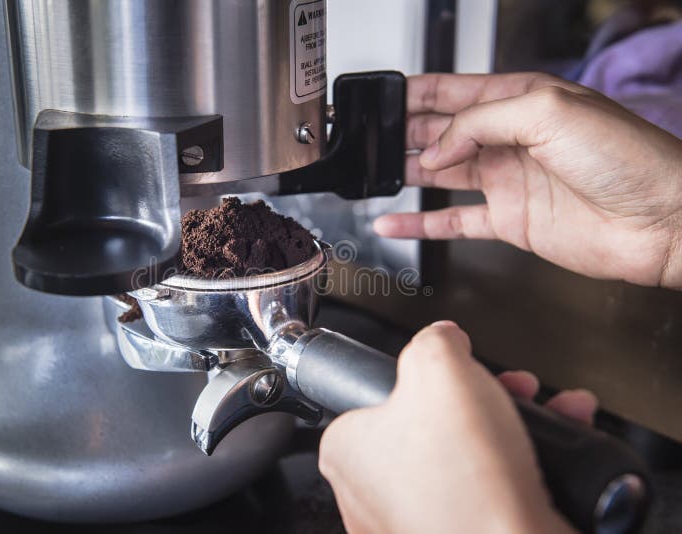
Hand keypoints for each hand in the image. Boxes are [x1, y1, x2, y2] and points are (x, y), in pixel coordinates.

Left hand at [319, 321, 596, 533]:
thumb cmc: (465, 487)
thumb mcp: (438, 368)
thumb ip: (434, 341)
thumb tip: (443, 339)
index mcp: (349, 453)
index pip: (379, 395)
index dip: (428, 376)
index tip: (457, 370)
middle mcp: (373, 496)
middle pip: (434, 424)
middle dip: (486, 397)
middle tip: (508, 390)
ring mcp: (416, 525)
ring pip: (469, 458)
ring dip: (516, 427)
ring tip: (548, 412)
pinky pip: (491, 493)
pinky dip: (527, 468)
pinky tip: (559, 451)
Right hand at [374, 72, 681, 288]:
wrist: (663, 221)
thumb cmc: (629, 158)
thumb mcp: (547, 112)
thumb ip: (481, 121)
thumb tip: (439, 144)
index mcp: (521, 100)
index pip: (453, 92)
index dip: (415, 93)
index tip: (381, 98)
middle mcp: (511, 139)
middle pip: (442, 132)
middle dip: (403, 132)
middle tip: (369, 138)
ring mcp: (509, 181)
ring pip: (442, 174)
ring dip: (406, 173)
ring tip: (373, 174)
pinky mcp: (510, 221)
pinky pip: (452, 221)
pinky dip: (420, 224)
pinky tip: (394, 222)